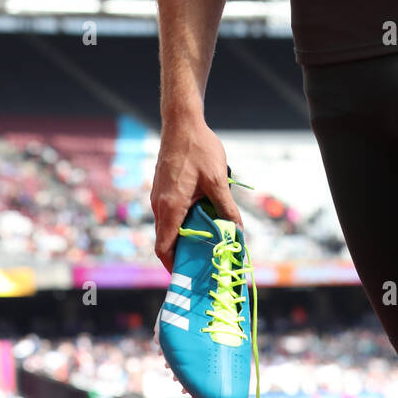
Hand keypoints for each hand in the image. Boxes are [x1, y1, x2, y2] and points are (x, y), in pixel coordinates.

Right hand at [151, 116, 242, 273]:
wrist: (182, 122)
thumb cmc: (199, 149)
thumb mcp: (218, 180)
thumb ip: (227, 208)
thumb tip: (238, 230)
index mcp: (170, 207)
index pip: (164, 248)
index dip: (174, 266)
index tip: (189, 275)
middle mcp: (159, 205)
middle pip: (166, 240)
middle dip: (183, 253)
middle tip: (204, 261)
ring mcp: (159, 196)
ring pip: (168, 225)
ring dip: (184, 235)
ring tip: (207, 241)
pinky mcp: (162, 187)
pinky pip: (169, 212)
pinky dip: (182, 221)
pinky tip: (201, 216)